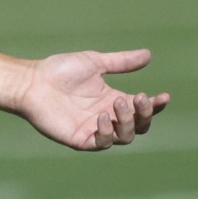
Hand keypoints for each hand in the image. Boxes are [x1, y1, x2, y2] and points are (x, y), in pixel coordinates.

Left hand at [17, 48, 166, 149]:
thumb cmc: (60, 70)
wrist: (33, 81)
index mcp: (112, 100)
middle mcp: (107, 117)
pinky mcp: (80, 139)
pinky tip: (101, 116)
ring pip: (124, 137)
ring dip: (127, 121)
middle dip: (143, 114)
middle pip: (138, 126)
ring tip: (118, 102)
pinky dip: (106, 132)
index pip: (141, 109)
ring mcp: (94, 130)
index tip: (164, 96)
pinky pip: (101, 144)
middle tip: (138, 97)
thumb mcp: (95, 62)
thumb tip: (148, 55)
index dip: (154, 106)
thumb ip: (121, 62)